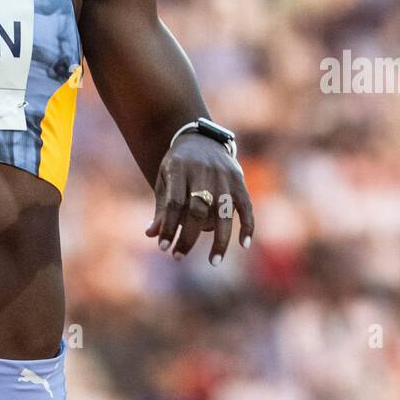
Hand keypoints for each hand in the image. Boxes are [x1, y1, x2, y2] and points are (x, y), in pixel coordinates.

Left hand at [146, 134, 254, 263]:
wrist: (202, 138)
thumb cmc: (178, 165)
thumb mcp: (165, 179)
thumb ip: (162, 207)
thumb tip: (151, 235)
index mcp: (180, 169)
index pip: (175, 203)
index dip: (169, 226)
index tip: (163, 247)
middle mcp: (204, 173)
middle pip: (198, 210)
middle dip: (189, 237)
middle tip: (178, 256)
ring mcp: (224, 177)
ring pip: (224, 213)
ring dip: (220, 240)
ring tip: (213, 262)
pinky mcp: (239, 181)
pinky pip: (246, 206)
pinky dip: (247, 225)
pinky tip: (244, 244)